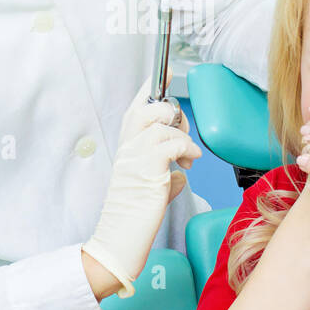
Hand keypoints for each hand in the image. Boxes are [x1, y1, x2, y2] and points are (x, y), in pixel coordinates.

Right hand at [83, 80, 201, 292]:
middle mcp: (127, 147)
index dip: (152, 87)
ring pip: (164, 124)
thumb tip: (181, 176)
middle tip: (183, 133)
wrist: (120, 239)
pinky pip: (173, 144)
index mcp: (126, 147)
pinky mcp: (147, 168)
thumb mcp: (151, 190)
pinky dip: (186, 151)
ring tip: (189, 158)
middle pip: (149, 106)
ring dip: (184, 138)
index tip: (168, 70)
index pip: (136, 107)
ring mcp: (135, 156)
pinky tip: (189, 165)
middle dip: (172, 112)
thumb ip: (164, 176)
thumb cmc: (134, 217)